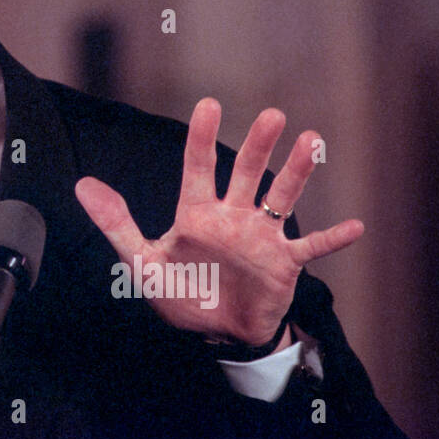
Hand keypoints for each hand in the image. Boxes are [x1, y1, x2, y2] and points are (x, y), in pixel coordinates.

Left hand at [75, 97, 362, 346]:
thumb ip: (115, 223)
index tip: (209, 104)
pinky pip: (311, 249)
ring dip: (297, 173)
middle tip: (272, 115)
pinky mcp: (284, 265)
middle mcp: (233, 217)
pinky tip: (356, 226)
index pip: (199, 167)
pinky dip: (332, 239)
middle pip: (249, 173)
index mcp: (198, 214)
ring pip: (282, 199)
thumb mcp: (141, 262)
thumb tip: (82, 186)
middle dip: (259, 145)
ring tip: (311, 142)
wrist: (215, 334)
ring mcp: (262, 239)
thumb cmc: (180, 292)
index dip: (202, 138)